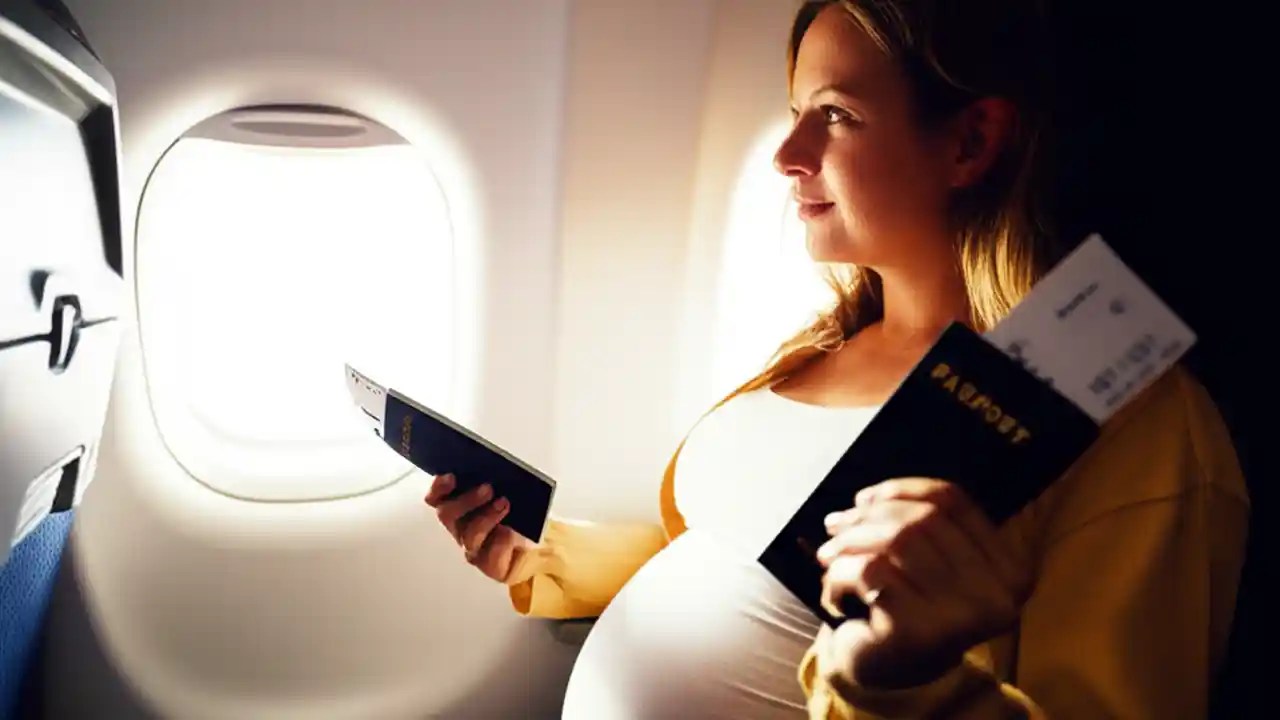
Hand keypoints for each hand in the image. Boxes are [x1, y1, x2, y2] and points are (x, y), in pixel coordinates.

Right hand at [424, 473, 532, 582]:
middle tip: (487, 488)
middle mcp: (460, 527)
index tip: (451, 476)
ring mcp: (472, 547)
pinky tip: (509, 531)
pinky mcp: (488, 564)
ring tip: (504, 503)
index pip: (437, 497)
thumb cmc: (513, 515)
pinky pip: (490, 555)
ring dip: (486, 517)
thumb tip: (494, 468)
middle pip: (448, 514)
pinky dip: (501, 541)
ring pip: (469, 534)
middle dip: (466, 499)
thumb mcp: (504, 493)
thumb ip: (494, 482)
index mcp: (458, 506)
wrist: (532, 547)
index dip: (439, 488)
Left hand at [815, 478, 1033, 689]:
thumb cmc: (909, 608)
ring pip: (896, 542)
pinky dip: (840, 574)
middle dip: (868, 517)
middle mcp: (996, 595)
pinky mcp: (917, 632)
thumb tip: (866, 499)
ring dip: (850, 543)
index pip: (955, 501)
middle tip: (834, 527)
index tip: (864, 499)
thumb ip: (914, 522)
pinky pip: (869, 572)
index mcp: (1009, 569)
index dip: (902, 490)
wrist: (891, 678)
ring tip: (830, 557)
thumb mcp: (926, 560)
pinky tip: (835, 591)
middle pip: (922, 519)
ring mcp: (960, 616)